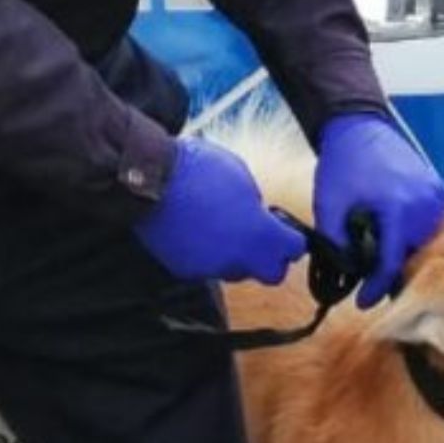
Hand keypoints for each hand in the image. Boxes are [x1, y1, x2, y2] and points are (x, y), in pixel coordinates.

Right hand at [134, 139, 307, 285]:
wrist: (148, 178)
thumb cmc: (198, 169)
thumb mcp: (242, 176)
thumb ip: (256, 204)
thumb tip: (257, 215)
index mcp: (260, 233)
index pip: (295, 250)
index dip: (292, 240)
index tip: (286, 232)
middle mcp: (238, 258)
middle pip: (270, 273)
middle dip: (269, 259)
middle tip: (258, 239)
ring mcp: (210, 268)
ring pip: (235, 271)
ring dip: (235, 256)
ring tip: (220, 229)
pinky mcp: (185, 270)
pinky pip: (206, 268)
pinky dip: (206, 255)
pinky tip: (195, 232)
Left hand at [313, 112, 443, 307]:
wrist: (358, 124)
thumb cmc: (343, 162)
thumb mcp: (329, 206)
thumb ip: (336, 243)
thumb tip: (344, 273)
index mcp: (399, 208)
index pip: (392, 263)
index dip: (375, 288)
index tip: (362, 302)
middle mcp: (425, 203)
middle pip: (415, 256)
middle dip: (392, 273)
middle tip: (370, 284)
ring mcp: (435, 195)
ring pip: (428, 243)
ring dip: (407, 254)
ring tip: (382, 263)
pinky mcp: (437, 188)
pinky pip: (433, 224)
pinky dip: (417, 236)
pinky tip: (396, 239)